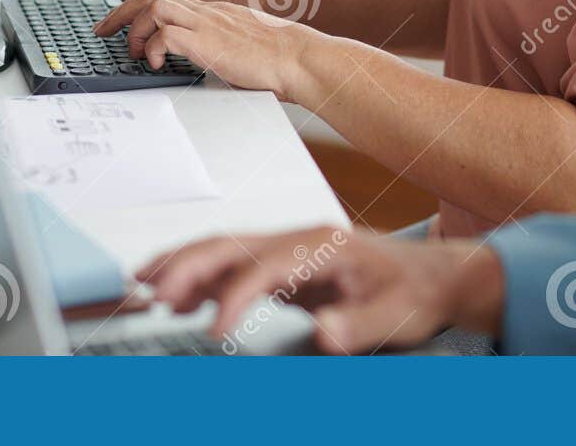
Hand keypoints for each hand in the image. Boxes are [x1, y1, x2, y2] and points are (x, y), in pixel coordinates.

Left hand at [92, 0, 322, 100]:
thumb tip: (205, 63)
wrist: (300, 57)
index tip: (118, 25)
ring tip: (133, 51)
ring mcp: (207, 24)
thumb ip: (218, 47)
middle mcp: (206, 11)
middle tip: (102, 31)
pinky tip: (156, 62)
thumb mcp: (239, 48)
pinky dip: (153, 47)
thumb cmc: (278, 60)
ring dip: (134, 29)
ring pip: (153, 7)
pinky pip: (166, 35)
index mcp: (212, 11)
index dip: (135, 9)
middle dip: (120, 13)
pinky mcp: (209, 42)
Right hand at [135, 226, 505, 353]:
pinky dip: (200, 275)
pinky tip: (180, 294)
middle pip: (233, 244)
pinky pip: (233, 264)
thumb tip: (325, 336)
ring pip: (226, 248)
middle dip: (189, 264)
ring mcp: (289, 250)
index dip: (236, 295)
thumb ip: (360, 326)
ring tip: (146, 284)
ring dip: (185, 264)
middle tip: (153, 292)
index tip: (215, 329)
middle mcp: (300, 239)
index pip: (265, 265)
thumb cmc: (411, 290)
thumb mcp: (394, 314)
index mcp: (323, 245)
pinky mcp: (284, 266)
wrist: (429, 277)